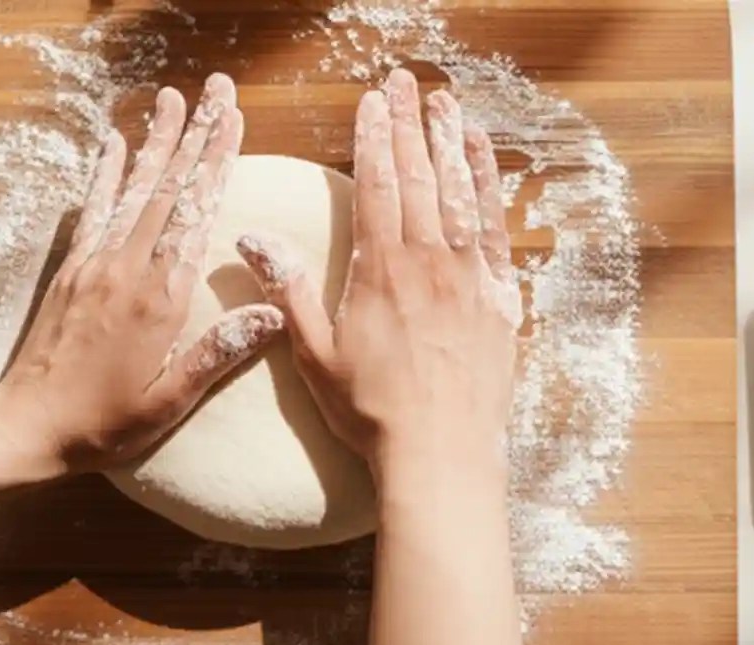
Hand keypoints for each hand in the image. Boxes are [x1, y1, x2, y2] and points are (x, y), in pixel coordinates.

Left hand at [0, 74, 283, 475]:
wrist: (27, 427)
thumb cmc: (106, 423)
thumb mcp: (170, 401)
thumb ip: (218, 353)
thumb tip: (272, 312)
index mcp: (158, 300)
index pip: (195, 217)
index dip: (216, 165)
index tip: (233, 123)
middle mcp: (125, 270)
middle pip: (169, 190)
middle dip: (197, 137)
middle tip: (219, 92)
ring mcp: (95, 265)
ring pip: (134, 190)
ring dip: (157, 141)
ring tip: (174, 98)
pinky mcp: (74, 271)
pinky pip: (95, 211)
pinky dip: (107, 173)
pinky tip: (117, 141)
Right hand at [238, 68, 520, 502]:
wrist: (441, 453)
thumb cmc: (371, 412)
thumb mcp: (315, 354)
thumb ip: (288, 291)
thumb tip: (253, 237)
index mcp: (380, 270)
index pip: (377, 186)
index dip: (373, 139)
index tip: (371, 102)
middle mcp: (429, 261)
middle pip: (419, 177)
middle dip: (409, 124)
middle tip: (404, 81)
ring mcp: (470, 275)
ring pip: (461, 192)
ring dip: (451, 142)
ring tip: (444, 102)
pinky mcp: (500, 296)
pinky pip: (498, 228)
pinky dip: (491, 187)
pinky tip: (484, 158)